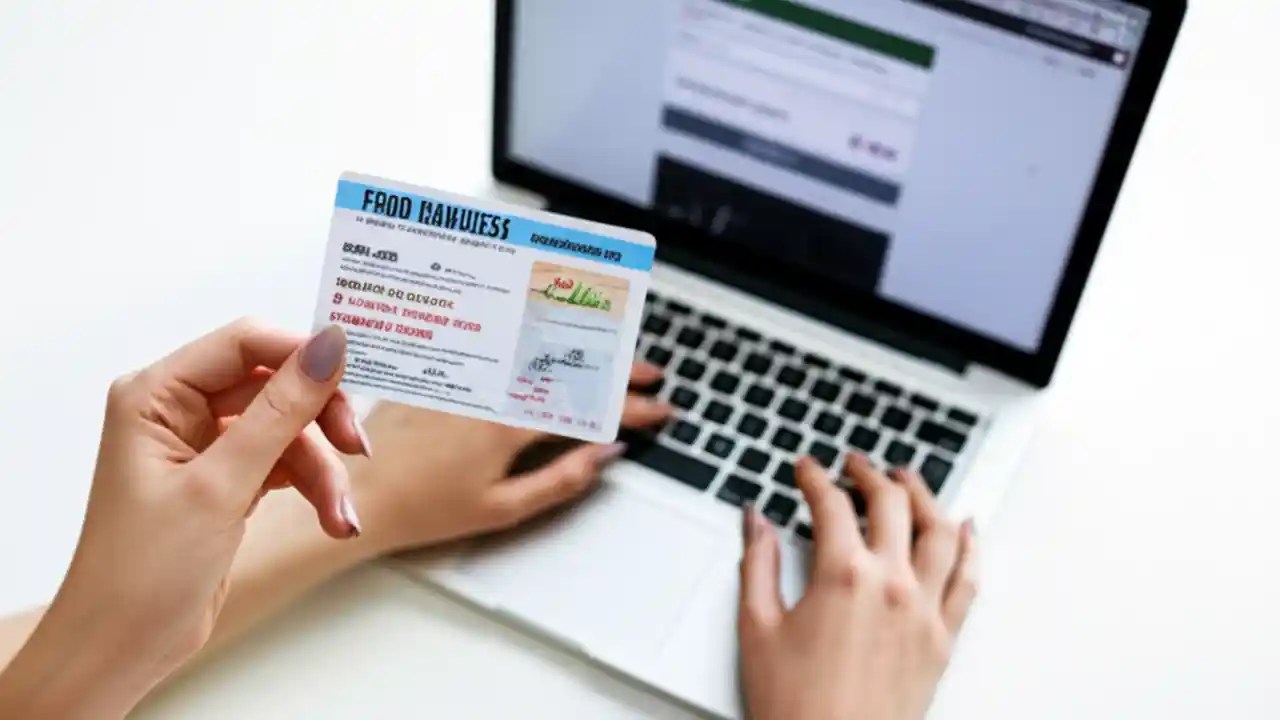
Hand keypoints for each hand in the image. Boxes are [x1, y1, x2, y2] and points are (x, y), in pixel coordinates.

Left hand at [0, 320, 366, 717]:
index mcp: (155, 395)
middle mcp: (177, 411)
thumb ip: (280, 411)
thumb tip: (327, 348)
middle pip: (274, 385)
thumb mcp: (221, 485)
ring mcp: (204, 446)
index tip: (354, 370)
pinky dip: (313, 488)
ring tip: (340, 514)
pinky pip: (285, 463)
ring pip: (288, 430)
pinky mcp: (226, 480)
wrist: (122, 648)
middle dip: (321, 420)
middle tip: (357, 447)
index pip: (243, 343)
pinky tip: (332, 519)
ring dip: (323, 469)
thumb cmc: (142, 571)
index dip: (301, 353)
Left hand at [352, 363, 670, 553]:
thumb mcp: (501, 509)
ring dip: (582, 349)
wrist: (362, 491)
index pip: (586, 407)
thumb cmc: (423, 507)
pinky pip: (505, 350)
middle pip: (567, 367)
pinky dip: (539, 344)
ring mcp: (468, 376)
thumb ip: (560, 481)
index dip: (632, 409)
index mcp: (506, 425)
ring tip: (613, 352)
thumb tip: (604, 457)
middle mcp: (487, 390)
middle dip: (618, 368)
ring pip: (538, 350)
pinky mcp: (450, 371)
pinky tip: (554, 343)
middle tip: (651, 373)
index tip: (659, 410)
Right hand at [738, 455, 978, 719]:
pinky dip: (970, 546)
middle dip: (870, 473)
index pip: (831, 504)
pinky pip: (969, 580)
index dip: (814, 477)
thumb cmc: (795, 706)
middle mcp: (893, 585)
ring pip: (939, 531)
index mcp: (843, 576)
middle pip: (891, 504)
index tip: (806, 469)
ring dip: (923, 495)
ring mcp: (925, 611)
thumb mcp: (757, 627)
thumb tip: (755, 522)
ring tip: (908, 480)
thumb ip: (757, 564)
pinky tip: (966, 529)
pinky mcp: (943, 639)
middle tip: (854, 464)